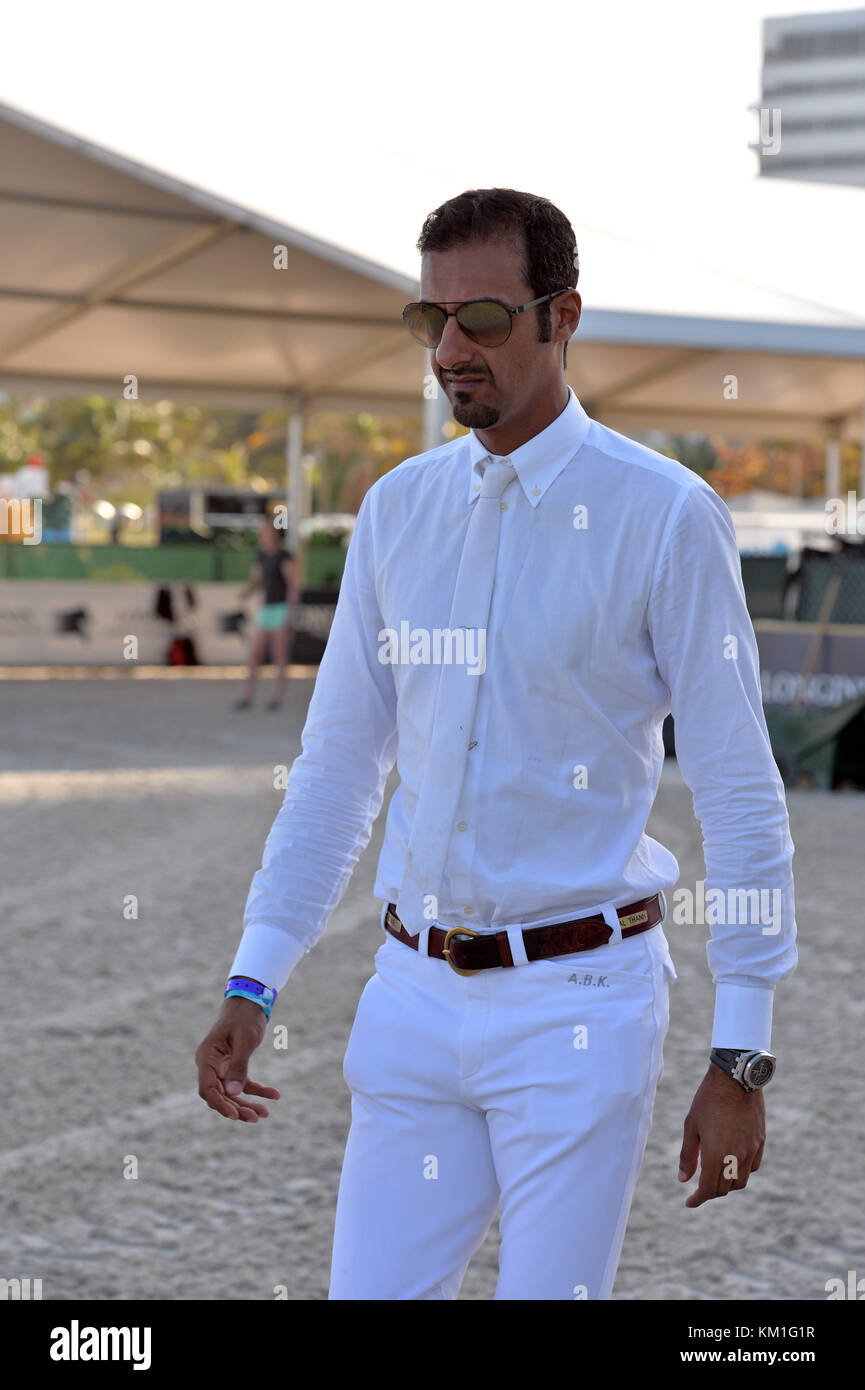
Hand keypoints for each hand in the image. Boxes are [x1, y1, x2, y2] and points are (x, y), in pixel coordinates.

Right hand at [195, 998, 279, 1122]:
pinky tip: (275, 1094)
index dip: (219, 1105)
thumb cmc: (244, 1016)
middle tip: (256, 1117)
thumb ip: (238, 1066)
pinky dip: (258, 1090)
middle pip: (220, 1095)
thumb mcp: (244, 1040)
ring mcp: (222, 1066)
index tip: (235, 1116)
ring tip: (265, 1114)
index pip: (207, 1089)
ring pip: (232, 1093)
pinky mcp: (234, 1065)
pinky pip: (244, 1083)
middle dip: (237, 1107)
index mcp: (207, 1057)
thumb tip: (233, 1093)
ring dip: (247, 1103)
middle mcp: (211, 1064)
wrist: (251, 999)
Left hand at [678, 1064, 764, 1206]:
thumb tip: (683, 1179)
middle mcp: (736, 1157)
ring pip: (740, 1181)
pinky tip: (732, 1161)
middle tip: (699, 1187)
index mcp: (716, 1154)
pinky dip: (741, 1171)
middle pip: (725, 1189)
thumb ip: (687, 1155)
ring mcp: (751, 1150)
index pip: (709, 1189)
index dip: (698, 1199)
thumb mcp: (691, 1125)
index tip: (689, 1202)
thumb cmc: (708, 1099)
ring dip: (727, 1184)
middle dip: (711, 1192)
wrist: (736, 1078)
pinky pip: (753, 1167)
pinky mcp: (760, 1141)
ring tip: (715, 1174)